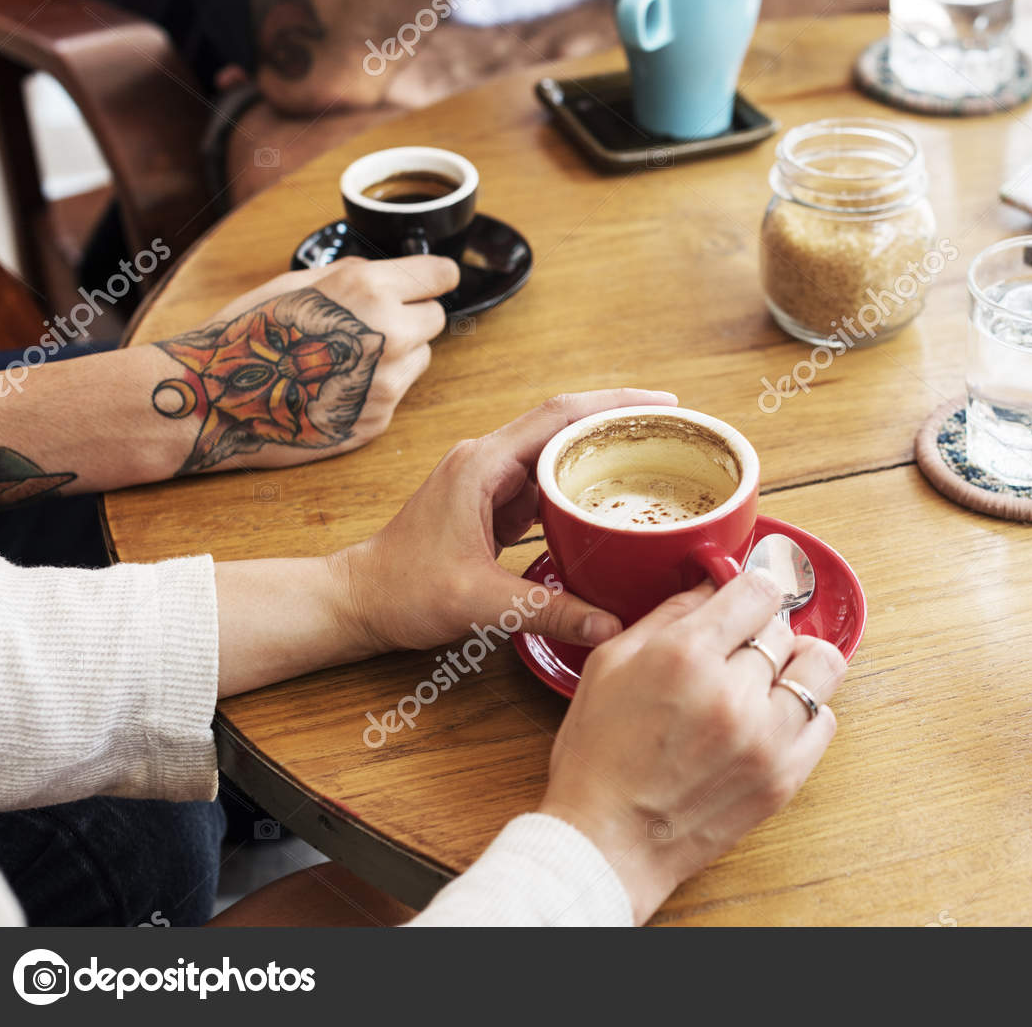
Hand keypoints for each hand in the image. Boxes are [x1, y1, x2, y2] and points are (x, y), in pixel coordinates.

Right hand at [153, 255, 457, 472]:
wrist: (215, 398)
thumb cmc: (249, 335)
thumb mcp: (299, 283)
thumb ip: (354, 275)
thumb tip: (388, 272)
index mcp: (370, 291)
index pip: (442, 276)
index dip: (436, 278)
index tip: (433, 281)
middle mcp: (389, 336)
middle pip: (436, 319)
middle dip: (412, 317)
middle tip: (371, 322)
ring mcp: (388, 383)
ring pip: (421, 358)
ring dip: (399, 354)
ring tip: (344, 357)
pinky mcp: (379, 419)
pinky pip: (397, 393)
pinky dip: (376, 387)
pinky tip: (333, 385)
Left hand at [333, 389, 676, 651]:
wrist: (358, 600)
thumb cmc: (402, 590)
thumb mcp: (480, 602)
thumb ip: (549, 611)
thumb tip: (611, 626)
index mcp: (483, 465)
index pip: (560, 415)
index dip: (615, 404)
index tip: (663, 405)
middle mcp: (487, 461)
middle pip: (565, 424)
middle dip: (619, 423)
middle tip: (674, 433)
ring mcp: (488, 480)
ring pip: (556, 451)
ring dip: (601, 452)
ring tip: (654, 460)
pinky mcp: (491, 502)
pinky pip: (545, 480)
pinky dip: (580, 483)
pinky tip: (610, 498)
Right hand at [537, 573, 847, 923]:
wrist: (605, 843)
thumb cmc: (598, 756)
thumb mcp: (609, 664)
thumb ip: (667, 615)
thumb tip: (711, 587)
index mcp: (685, 655)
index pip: (759, 590)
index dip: (752, 591)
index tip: (745, 602)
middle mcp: (733, 693)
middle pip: (784, 630)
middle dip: (761, 633)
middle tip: (737, 654)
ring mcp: (765, 738)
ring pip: (821, 668)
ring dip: (797, 666)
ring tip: (769, 680)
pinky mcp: (784, 778)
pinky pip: (826, 721)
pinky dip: (805, 713)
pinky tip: (773, 719)